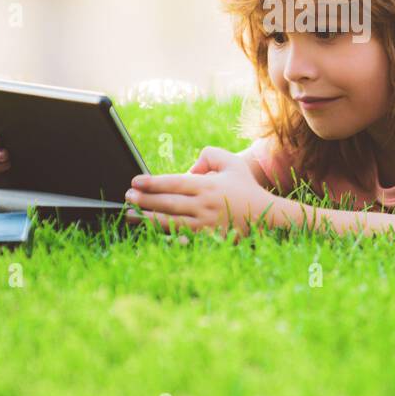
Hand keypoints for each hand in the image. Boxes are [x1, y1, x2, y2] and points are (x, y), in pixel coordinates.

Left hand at [123, 146, 276, 237]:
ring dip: (147, 219)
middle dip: (144, 200)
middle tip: (127, 196)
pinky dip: (165, 238)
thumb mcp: (231, 162)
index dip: (152, 182)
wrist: (267, 217)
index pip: (174, 183)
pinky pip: (182, 240)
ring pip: (170, 223)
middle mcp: (204, 206)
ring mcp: (205, 226)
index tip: (135, 181)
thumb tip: (190, 168)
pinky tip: (151, 236)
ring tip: (129, 215)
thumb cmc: (245, 187)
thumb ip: (209, 155)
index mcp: (208, 186)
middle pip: (168, 203)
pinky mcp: (207, 241)